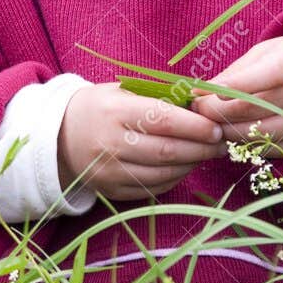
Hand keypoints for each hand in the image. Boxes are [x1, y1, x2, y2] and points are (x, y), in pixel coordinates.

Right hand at [57, 81, 227, 202]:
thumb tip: (204, 104)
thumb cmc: (100, 106)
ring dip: (191, 164)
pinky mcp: (111, 191)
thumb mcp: (123, 91)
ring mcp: (108, 172)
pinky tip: (185, 166)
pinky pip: (152, 189)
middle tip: (222, 144)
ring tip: (207, 154)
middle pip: (167, 151)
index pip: (163, 120)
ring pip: (163, 174)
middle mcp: (109, 144)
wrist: (60, 134)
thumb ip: (160, 98)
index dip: (195, 126)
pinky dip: (175, 179)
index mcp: (113, 111)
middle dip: (201, 148)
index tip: (216, 127)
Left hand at [188, 34, 282, 159]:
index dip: (237, 84)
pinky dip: (245, 145)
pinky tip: (233, 134)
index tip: (209, 91)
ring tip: (210, 122)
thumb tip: (199, 93)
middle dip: (215, 111)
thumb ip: (235, 72)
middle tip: (197, 108)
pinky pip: (266, 151)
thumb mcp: (266, 53)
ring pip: (254, 136)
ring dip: (225, 131)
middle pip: (250, 110)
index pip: (265, 75)